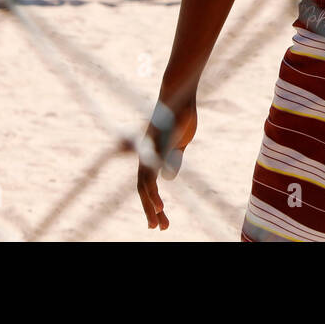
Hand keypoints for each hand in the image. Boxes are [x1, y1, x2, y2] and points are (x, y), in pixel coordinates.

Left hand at [137, 96, 196, 229]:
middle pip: (143, 188)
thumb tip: (167, 179)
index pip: (148, 185)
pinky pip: (154, 167)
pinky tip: (161, 198)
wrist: (180, 95)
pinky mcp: (157, 144)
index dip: (152, 203)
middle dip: (150, 209)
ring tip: (158, 220)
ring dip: (151, 203)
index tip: (160, 220)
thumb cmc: (181, 116)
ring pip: (145, 182)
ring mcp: (150, 149)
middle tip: (157, 228)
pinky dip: (155, 185)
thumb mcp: (179, 143)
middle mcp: (146, 154)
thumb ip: (172, 159)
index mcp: (152, 155)